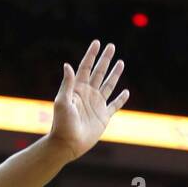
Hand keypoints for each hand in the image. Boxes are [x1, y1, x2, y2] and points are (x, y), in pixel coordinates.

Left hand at [47, 41, 128, 161]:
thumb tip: (67, 64)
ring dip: (114, 74)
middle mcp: (88, 94)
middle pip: (99, 72)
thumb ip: (67, 83)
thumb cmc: (62, 123)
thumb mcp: (62, 101)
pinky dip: (120, 99)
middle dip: (105, 59)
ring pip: (108, 85)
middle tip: (111, 46)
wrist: (67, 144)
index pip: (86, 67)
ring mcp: (97, 105)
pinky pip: (114, 105)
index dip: (91, 55)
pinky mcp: (103, 117)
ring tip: (121, 62)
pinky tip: (125, 92)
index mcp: (78, 89)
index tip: (97, 42)